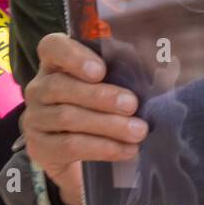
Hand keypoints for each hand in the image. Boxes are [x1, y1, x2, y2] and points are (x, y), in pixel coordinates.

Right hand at [21, 32, 147, 204]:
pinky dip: (102, 148)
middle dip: (101, 96)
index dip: (73, 56)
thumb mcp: (115, 86)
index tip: (100, 70)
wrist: (85, 157)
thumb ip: (129, 72)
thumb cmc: (104, 108)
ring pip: (68, 117)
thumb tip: (168, 66)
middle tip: (133, 105)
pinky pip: (70, 146)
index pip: (52, 47)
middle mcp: (40, 87)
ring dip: (107, 125)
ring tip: (138, 131)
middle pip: (61, 86)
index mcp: (57, 63)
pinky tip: (126, 150)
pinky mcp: (40, 147)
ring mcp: (35, 118)